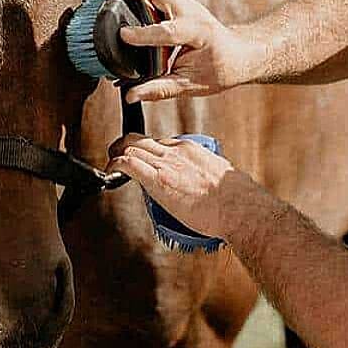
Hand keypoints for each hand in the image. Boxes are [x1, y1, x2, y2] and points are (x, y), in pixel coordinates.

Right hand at [102, 0, 259, 102]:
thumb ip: (160, 89)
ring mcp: (187, 2)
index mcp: (199, 33)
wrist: (239, 53)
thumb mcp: (192, 85)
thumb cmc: (219, 70)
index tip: (122, 35)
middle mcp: (193, 12)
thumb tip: (131, 95)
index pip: (170, 30)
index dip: (145, 33)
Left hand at [106, 133, 246, 238]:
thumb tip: (206, 187)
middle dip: (125, 145)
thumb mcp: (219, 176)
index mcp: (191, 149)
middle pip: (142, 139)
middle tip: (117, 155)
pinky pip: (128, 164)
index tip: (144, 159)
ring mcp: (166, 164)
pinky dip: (114, 165)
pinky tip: (109, 172)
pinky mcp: (158, 180)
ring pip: (131, 147)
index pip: (161, 142)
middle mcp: (176, 152)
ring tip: (111, 164)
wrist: (238, 207)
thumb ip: (207, 176)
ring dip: (116, 153)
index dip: (147, 150)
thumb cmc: (235, 198)